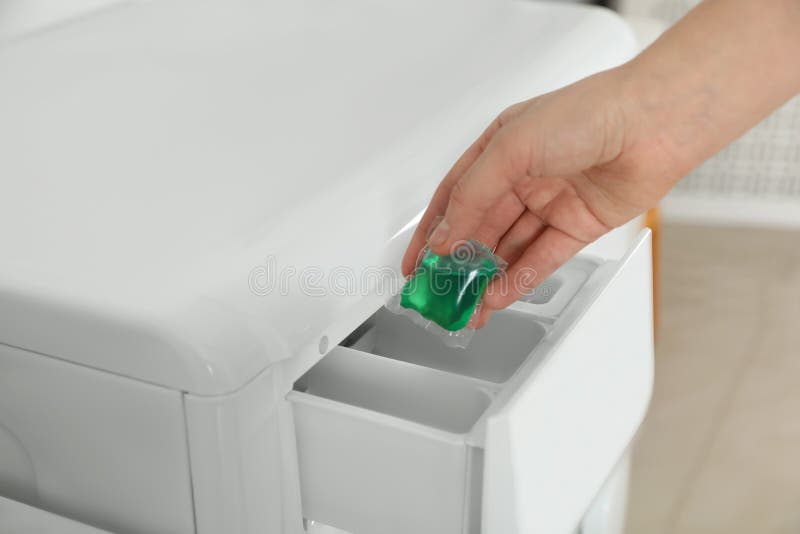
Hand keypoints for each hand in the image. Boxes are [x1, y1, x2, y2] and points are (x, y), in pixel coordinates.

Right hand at [401, 68, 679, 326]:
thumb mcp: (511, 148)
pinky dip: (519, 279)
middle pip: (479, 228)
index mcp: (499, 149)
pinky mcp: (576, 226)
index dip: (431, 233)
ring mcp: (549, 202)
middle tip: (442, 294)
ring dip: (487, 277)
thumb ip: (472, 195)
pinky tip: (499, 295)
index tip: (416, 264)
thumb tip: (445, 235)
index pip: (453, 198)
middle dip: (459, 263)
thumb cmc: (587, 115)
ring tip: (469, 305)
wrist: (652, 125)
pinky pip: (541, 259)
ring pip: (509, 249)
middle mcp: (522, 176)